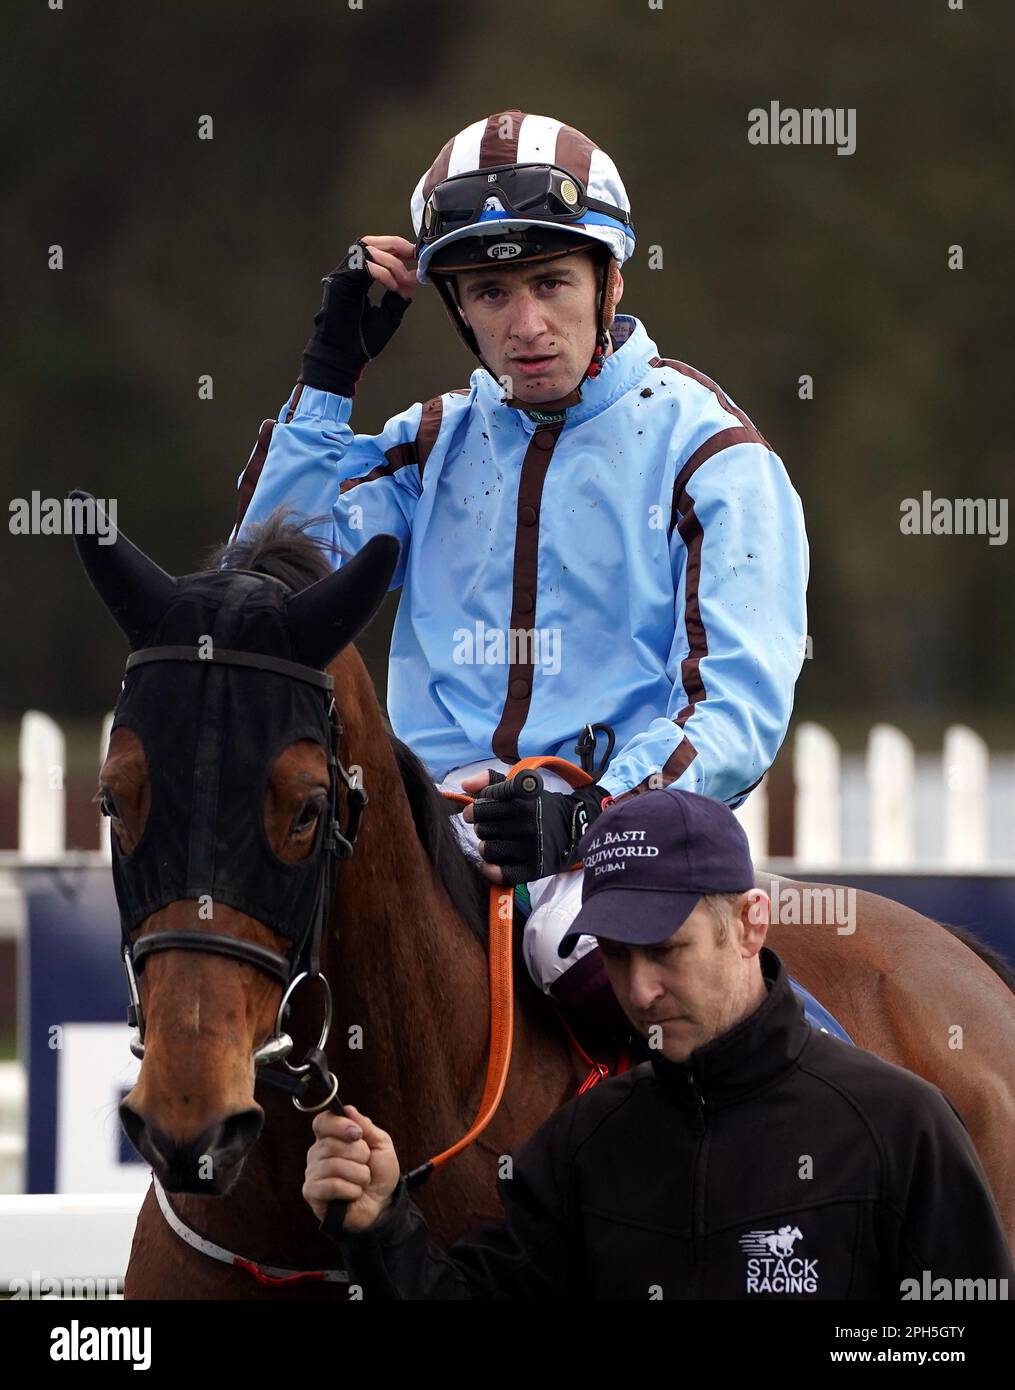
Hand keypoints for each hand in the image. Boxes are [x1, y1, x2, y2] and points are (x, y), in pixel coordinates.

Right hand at [299, 235, 416, 395]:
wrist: (344, 358)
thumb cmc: (361, 342)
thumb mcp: (389, 314)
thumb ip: (400, 296)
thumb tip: (413, 278)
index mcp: (360, 279)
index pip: (378, 252)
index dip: (398, 249)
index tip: (416, 256)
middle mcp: (350, 273)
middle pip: (370, 242)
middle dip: (395, 245)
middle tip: (412, 254)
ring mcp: (343, 275)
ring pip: (367, 249)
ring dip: (390, 261)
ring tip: (401, 278)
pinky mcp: (340, 281)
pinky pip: (364, 264)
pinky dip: (382, 271)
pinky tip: (392, 285)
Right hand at [302, 1104, 400, 1232]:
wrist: (382, 1204)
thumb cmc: (379, 1173)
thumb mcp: (381, 1144)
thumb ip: (366, 1126)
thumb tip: (348, 1109)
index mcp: (331, 1137)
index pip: (322, 1122)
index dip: (339, 1125)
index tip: (357, 1134)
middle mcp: (317, 1152)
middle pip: (331, 1144)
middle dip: (358, 1155)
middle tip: (366, 1164)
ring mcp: (312, 1172)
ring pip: (333, 1165)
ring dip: (358, 1175)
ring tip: (362, 1181)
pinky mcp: (311, 1192)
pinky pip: (330, 1185)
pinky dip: (350, 1190)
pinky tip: (354, 1194)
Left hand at [462, 769, 609, 885]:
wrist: (574, 827)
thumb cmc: (538, 807)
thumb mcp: (519, 787)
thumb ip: (490, 780)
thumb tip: (465, 784)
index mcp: (521, 800)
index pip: (482, 805)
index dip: (473, 810)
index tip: (474, 813)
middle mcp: (525, 822)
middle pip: (482, 829)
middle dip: (481, 828)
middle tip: (490, 828)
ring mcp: (530, 846)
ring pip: (487, 850)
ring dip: (486, 847)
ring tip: (495, 843)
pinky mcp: (533, 868)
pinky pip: (502, 874)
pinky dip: (491, 870)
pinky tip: (493, 864)